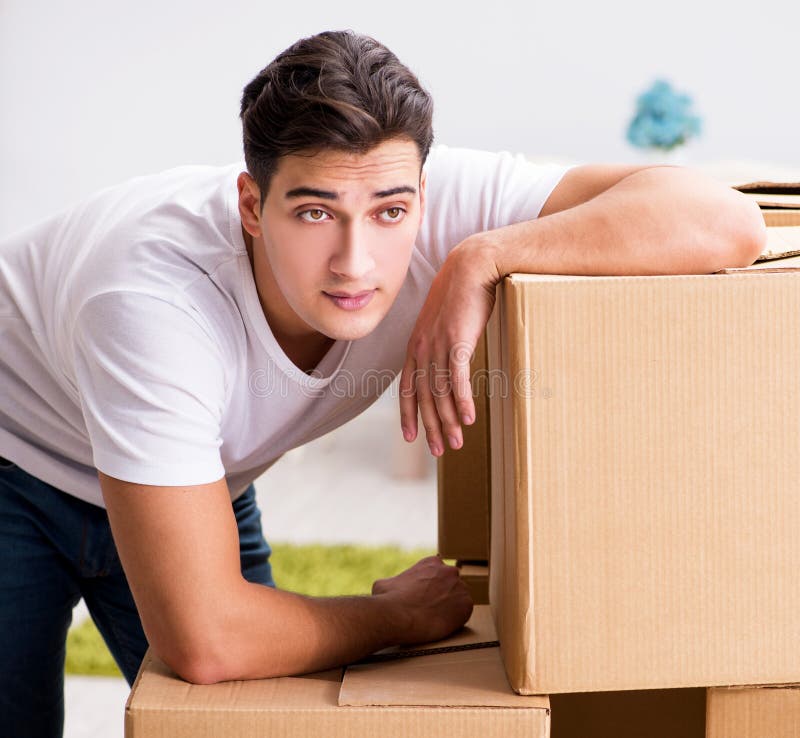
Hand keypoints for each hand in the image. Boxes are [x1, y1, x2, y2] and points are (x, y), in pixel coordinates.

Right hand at [372, 556, 473, 645]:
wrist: (397, 615)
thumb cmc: (389, 599)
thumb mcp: (385, 583)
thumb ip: (395, 581)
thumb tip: (390, 587)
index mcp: (432, 562)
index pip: (440, 573)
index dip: (434, 586)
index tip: (428, 597)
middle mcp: (449, 571)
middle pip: (452, 584)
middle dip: (445, 595)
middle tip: (434, 609)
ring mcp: (460, 587)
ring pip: (460, 598)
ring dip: (452, 607)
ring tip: (438, 620)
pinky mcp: (466, 605)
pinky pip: (465, 612)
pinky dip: (457, 620)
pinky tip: (444, 625)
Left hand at [399, 236, 498, 455]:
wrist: (471, 266)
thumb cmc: (461, 294)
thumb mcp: (444, 322)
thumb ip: (441, 343)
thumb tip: (447, 361)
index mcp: (415, 346)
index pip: (409, 389)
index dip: (409, 415)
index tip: (412, 437)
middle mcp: (422, 349)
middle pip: (425, 398)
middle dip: (431, 427)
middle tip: (440, 451)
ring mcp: (438, 345)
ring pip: (441, 393)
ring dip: (449, 421)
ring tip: (457, 443)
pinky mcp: (458, 341)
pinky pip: (458, 379)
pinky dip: (463, 401)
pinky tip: (469, 419)